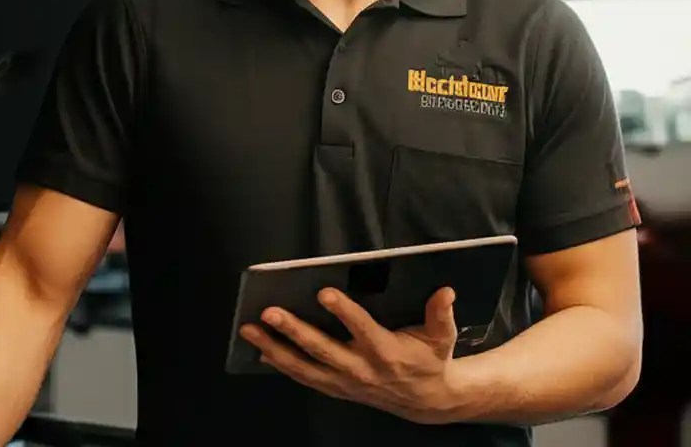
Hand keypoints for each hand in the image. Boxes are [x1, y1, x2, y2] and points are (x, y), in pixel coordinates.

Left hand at [238, 287, 463, 424]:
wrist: (428, 402)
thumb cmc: (430, 361)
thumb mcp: (442, 338)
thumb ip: (441, 314)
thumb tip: (444, 292)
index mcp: (387, 352)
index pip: (362, 329)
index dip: (343, 312)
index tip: (323, 292)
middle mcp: (361, 369)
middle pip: (322, 349)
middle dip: (293, 330)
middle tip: (269, 311)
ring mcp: (345, 382)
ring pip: (304, 367)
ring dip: (274, 349)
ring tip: (249, 331)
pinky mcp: (336, 389)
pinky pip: (304, 378)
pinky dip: (281, 366)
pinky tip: (260, 352)